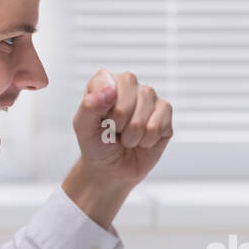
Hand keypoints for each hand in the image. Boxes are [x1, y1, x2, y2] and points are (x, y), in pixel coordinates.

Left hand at [71, 69, 172, 187]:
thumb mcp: (83, 128)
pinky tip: (142, 140)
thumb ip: (89, 107)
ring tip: (127, 138)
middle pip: (129, 99)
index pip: (107, 85)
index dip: (104, 111)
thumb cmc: (97, 144)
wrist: (112, 168)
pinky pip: (159, 125)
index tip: (100, 121)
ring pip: (145, 114)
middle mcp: (129, 84)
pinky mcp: (165, 112)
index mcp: (106, 80)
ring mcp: (149, 96)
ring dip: (133, 136)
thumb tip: (110, 91)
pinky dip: (147, 140)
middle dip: (119, 124)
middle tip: (114, 131)